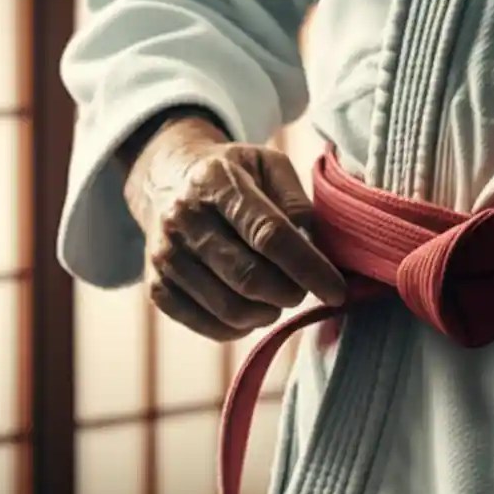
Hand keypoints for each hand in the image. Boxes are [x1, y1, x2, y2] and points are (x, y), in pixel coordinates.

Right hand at [122, 112, 346, 340]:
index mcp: (217, 182)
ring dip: (268, 313)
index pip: (269, 235)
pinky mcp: (156, 287)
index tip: (337, 291)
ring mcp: (165, 256)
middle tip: (303, 290)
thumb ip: (298, 203)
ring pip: (230, 308)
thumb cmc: (233, 174)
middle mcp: (183, 219)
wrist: (166, 179)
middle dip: (290, 293)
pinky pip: (207, 326)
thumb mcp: (269, 166)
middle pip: (249, 277)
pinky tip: (251, 308)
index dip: (309, 268)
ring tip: (277, 297)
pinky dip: (240, 327)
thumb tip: (318, 249)